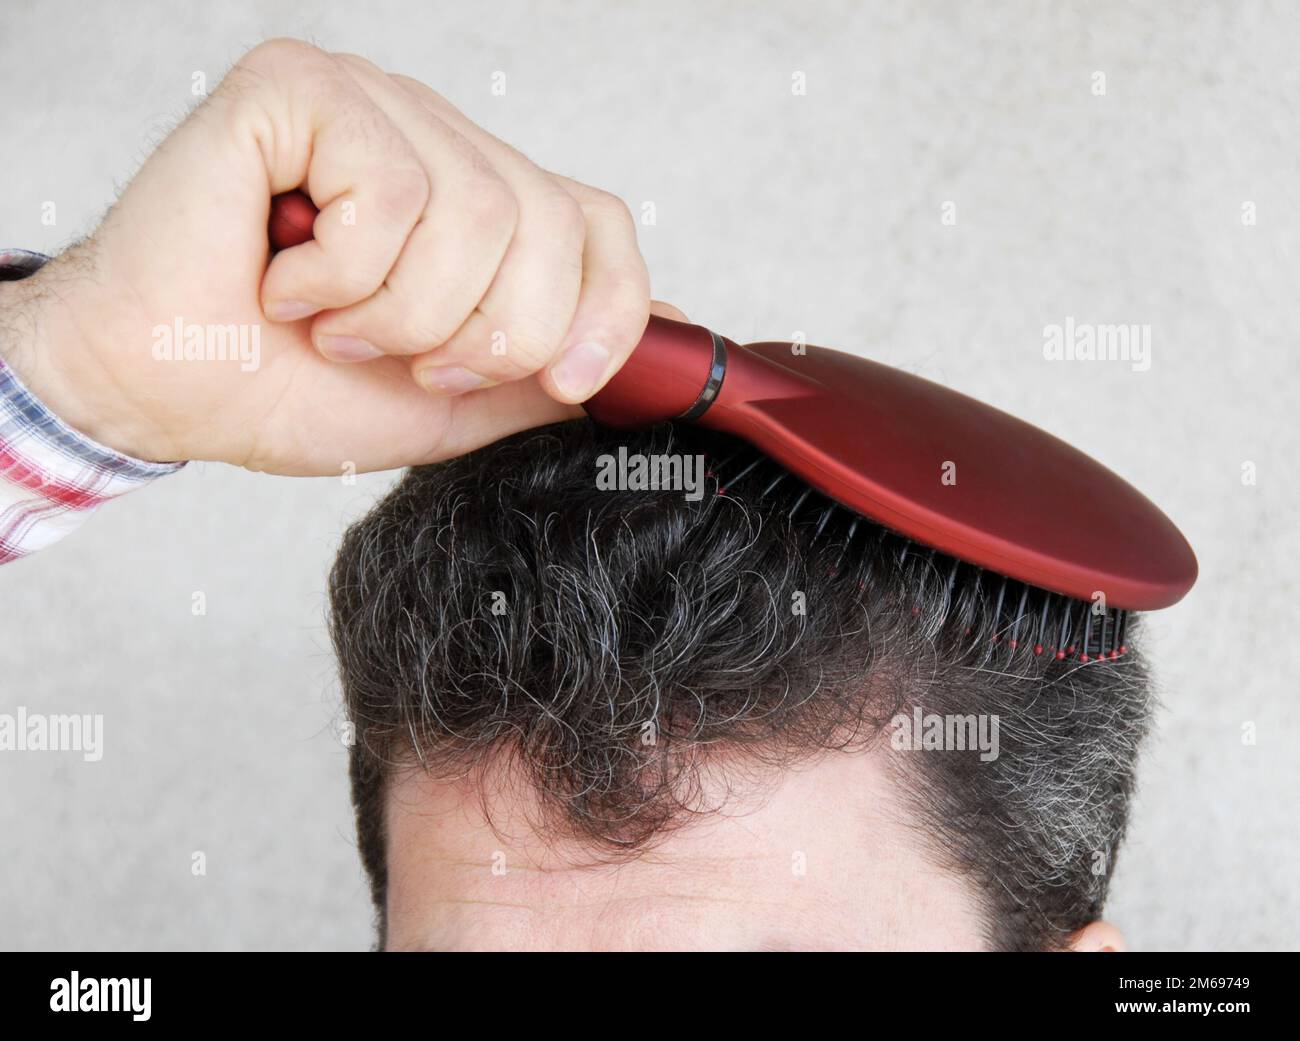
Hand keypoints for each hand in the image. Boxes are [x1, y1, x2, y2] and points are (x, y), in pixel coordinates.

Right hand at [0, 38, 683, 473]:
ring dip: (398, 312)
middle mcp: (438, 140)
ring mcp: (376, 104)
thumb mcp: (454, 403)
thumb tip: (668, 335)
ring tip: (333, 321)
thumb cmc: (289, 387)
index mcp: (479, 201)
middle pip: (549, 223)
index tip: (560, 380)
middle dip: (481, 333)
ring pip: (476, 213)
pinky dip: (340, 272)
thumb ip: (548, 370)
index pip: (600, 224)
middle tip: (401, 355)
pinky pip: (392, 190)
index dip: (605, 312)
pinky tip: (287, 275)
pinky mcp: (306, 88)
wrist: (166, 390)